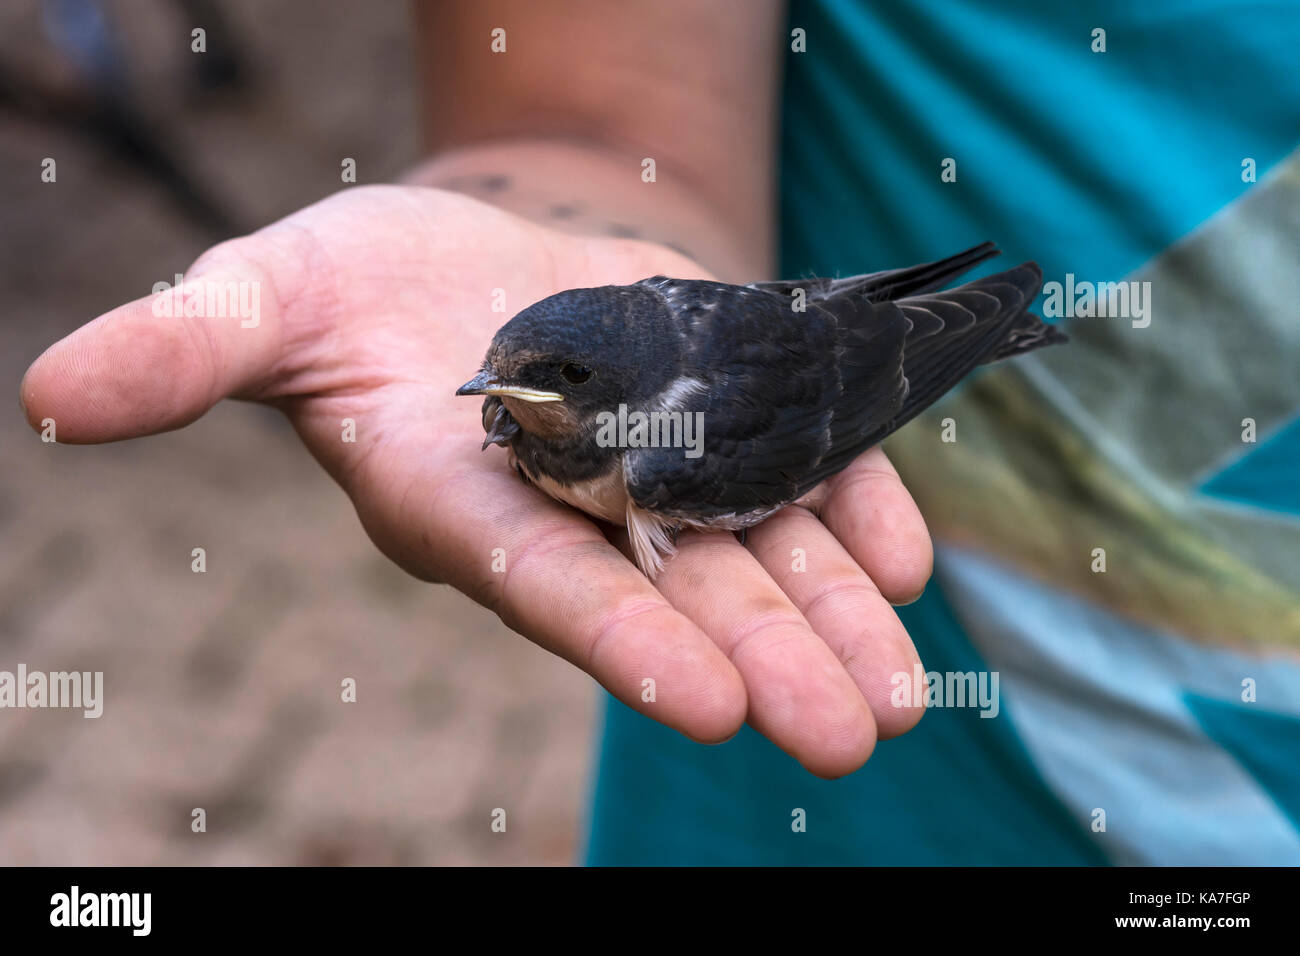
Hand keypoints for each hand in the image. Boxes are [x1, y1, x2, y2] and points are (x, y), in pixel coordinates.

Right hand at [20, 185, 931, 776]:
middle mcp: (578, 508)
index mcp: (469, 501)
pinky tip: (906, 563)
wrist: (478, 246)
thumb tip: (53, 394)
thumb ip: (192, 346)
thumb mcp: (271, 291)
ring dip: (832, 620)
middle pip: (677, 595)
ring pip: (758, 555)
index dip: (621, 641)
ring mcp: (665, 471)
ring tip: (900, 701)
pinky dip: (857, 512)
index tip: (706, 709)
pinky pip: (805, 474)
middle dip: (761, 661)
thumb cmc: (362, 280)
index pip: (548, 584)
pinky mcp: (727, 415)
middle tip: (847, 738)